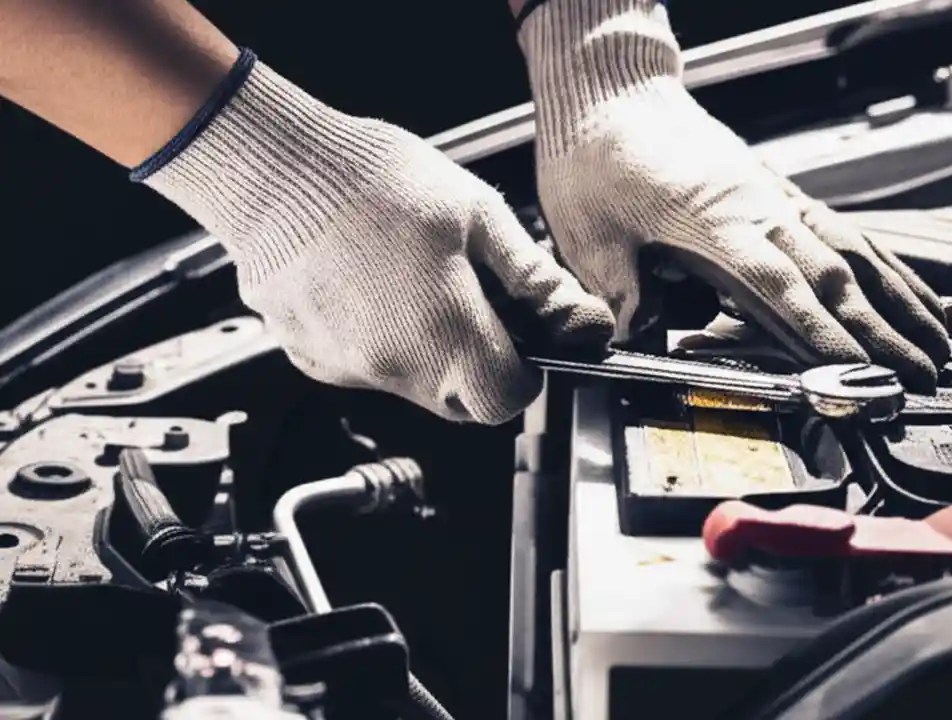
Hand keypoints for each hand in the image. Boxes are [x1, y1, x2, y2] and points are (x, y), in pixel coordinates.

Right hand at [140, 56, 613, 423]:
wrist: (273, 167)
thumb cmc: (374, 181)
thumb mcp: (479, 217)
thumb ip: (536, 282)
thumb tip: (586, 323)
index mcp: (446, 335)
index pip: (507, 400)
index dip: (525, 371)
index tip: (521, 335)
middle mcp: (394, 367)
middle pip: (462, 402)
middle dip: (480, 364)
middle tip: (473, 301)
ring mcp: (346, 368)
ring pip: (414, 386)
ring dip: (431, 352)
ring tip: (415, 280)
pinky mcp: (310, 357)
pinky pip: (366, 368)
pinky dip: (381, 341)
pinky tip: (373, 287)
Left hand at [519, 0, 948, 389]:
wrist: (612, 94)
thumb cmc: (597, 160)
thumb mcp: (587, 233)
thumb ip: (620, 291)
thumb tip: (633, 340)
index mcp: (714, 225)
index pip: (777, 290)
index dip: (819, 336)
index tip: (857, 374)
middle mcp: (760, 210)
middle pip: (834, 278)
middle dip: (884, 334)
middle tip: (925, 377)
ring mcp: (778, 199)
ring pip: (855, 253)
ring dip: (902, 301)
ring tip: (941, 343)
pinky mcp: (782, 192)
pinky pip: (847, 231)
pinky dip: (886, 265)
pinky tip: (909, 290)